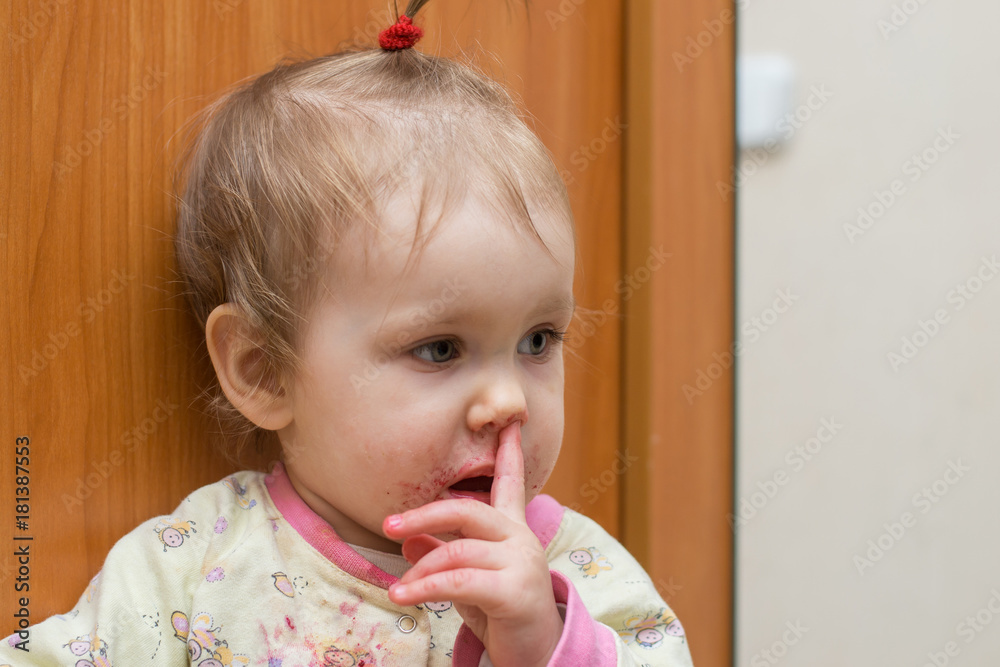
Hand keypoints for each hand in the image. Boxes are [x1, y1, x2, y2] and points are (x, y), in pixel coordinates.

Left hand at [383, 422, 563, 666]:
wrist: (538, 654)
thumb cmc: (502, 612)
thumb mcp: (467, 581)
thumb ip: (442, 555)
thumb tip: (408, 540)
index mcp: (512, 530)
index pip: (510, 484)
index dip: (509, 454)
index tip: (510, 424)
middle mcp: (520, 539)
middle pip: (467, 510)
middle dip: (424, 515)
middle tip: (388, 525)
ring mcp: (521, 562)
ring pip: (457, 550)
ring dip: (419, 569)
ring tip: (397, 587)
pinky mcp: (514, 591)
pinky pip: (458, 582)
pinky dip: (425, 587)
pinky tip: (403, 595)